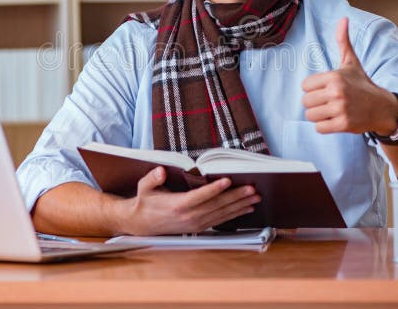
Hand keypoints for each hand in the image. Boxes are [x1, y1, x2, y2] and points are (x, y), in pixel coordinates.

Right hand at [120, 167, 260, 235]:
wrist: (142, 224)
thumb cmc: (145, 202)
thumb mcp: (144, 187)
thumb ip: (152, 179)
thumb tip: (160, 171)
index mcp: (178, 205)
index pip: (199, 196)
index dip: (214, 189)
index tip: (227, 180)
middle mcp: (190, 217)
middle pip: (217, 206)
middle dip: (236, 197)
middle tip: (252, 188)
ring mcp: (196, 224)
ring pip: (222, 214)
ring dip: (240, 205)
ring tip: (255, 197)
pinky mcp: (200, 227)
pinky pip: (222, 220)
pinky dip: (236, 214)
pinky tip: (247, 208)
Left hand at [301, 17, 397, 135]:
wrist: (382, 107)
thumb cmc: (362, 84)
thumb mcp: (352, 62)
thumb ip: (343, 41)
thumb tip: (343, 18)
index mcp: (334, 76)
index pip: (305, 86)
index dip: (313, 89)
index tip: (325, 89)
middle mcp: (337, 92)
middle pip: (305, 102)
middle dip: (315, 103)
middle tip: (329, 102)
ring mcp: (340, 109)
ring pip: (310, 116)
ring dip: (319, 116)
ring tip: (332, 111)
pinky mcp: (343, 125)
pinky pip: (320, 128)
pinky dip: (324, 126)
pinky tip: (335, 120)